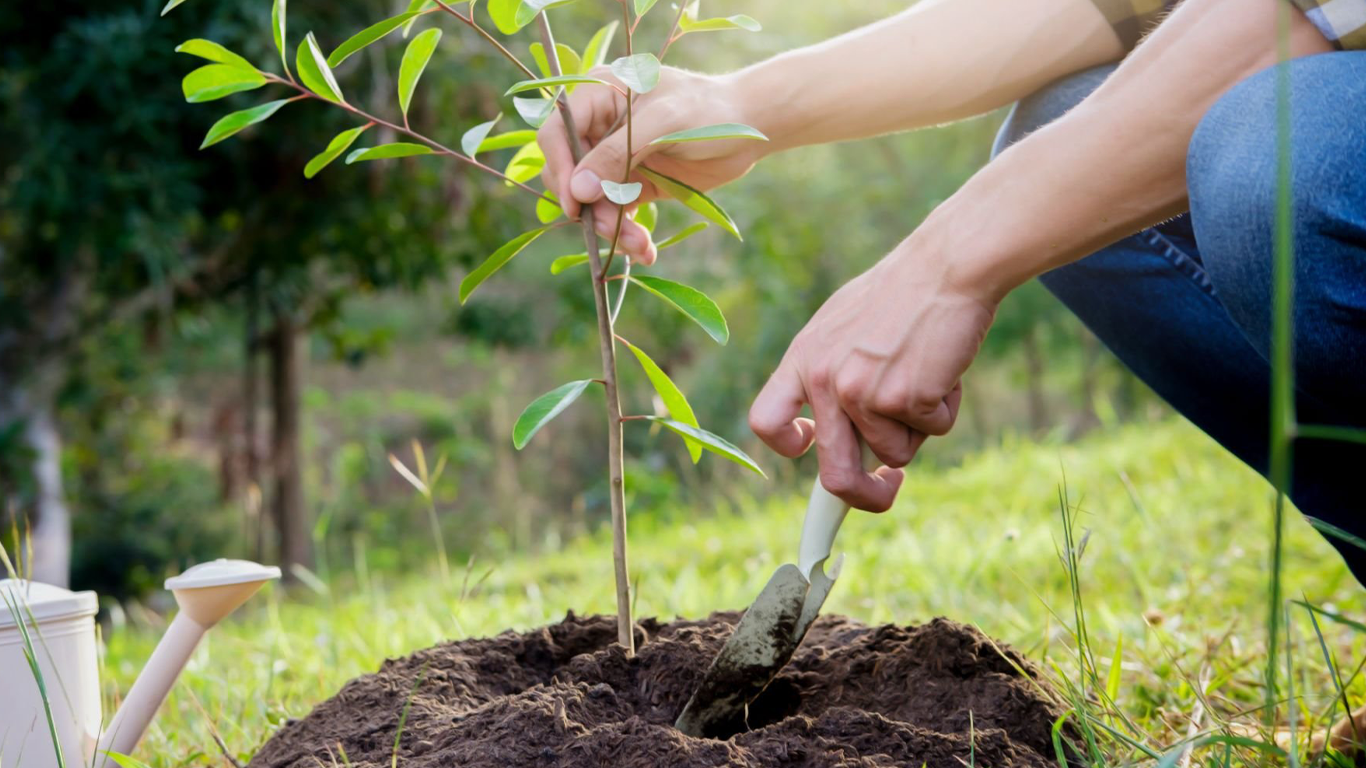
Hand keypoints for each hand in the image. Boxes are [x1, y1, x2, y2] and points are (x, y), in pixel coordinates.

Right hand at [537, 67, 767, 263]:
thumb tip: (578, 190)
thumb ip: (618, 153)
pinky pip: (616, 213)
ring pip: (593, 201)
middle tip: (611, 230)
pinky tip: (645, 250)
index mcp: (599, 97)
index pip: (557, 133)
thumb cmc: (709, 111)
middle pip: (570, 174)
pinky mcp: (633, 184)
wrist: (749, 129)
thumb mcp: (664, 124)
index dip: (560, 168)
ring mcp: (615, 159)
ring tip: (641, 246)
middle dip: (589, 206)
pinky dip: (627, 234)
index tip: (575, 203)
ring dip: (611, 228)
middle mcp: (600, 128)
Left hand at [748, 237, 996, 510]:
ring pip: (896, 452)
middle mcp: (825, 381)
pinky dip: (946, 409)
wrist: (947, 266)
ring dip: (919, 426)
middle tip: (887, 490)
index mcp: (803, 359)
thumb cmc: (902, 294)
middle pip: (834, 474)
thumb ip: (831, 372)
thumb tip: (833, 431)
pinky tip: (945, 367)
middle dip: (864, 497)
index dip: (787, 446)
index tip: (811, 448)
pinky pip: (934, 431)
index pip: (766, 421)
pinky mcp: (907, 399)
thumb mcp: (842, 326)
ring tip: (927, 373)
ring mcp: (864, 392)